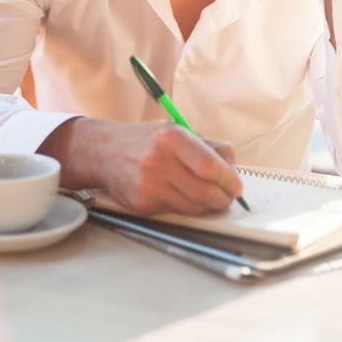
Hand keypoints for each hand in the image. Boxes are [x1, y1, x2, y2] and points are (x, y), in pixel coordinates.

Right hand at [99, 121, 242, 214]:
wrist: (105, 151)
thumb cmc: (147, 140)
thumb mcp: (177, 130)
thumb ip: (208, 146)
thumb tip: (233, 166)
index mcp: (171, 136)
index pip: (209, 166)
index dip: (229, 179)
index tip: (236, 185)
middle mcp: (158, 160)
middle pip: (204, 191)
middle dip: (223, 198)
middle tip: (228, 196)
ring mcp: (148, 184)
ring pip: (192, 206)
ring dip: (208, 206)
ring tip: (210, 198)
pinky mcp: (142, 203)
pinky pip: (175, 211)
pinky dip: (186, 207)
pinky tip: (184, 196)